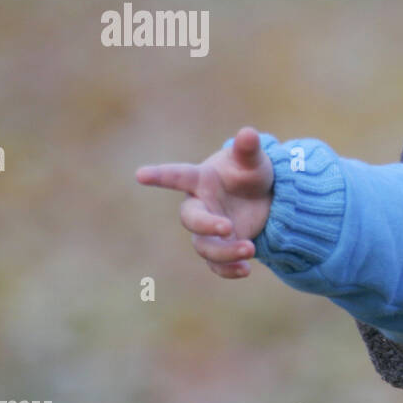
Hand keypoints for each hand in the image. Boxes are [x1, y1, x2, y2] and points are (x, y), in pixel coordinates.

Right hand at [135, 126, 274, 278]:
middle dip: (206, 225)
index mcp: (201, 180)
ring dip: (225, 251)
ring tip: (250, 248)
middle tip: (228, 227)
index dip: (160, 175)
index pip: (178, 176)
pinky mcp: (220, 248)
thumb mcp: (253, 161)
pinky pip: (216, 264)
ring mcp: (207, 230)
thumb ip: (249, 149)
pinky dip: (229, 269)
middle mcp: (199, 206)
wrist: (262, 198)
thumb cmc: (250, 173)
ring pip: (204, 247)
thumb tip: (249, 132)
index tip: (140, 174)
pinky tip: (245, 269)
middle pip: (191, 219)